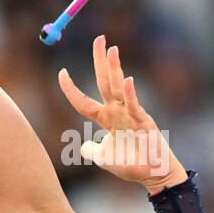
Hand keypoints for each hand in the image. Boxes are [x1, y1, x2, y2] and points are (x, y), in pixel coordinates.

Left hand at [58, 35, 186, 191]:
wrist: (152, 174)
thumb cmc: (130, 165)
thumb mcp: (103, 158)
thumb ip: (91, 150)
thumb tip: (82, 145)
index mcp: (105, 119)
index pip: (83, 101)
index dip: (71, 88)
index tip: (61, 72)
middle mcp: (117, 111)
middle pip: (104, 82)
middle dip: (101, 60)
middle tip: (99, 38)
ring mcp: (130, 114)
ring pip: (119, 88)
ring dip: (115, 68)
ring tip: (112, 49)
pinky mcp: (143, 121)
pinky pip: (134, 106)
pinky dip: (130, 95)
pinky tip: (127, 81)